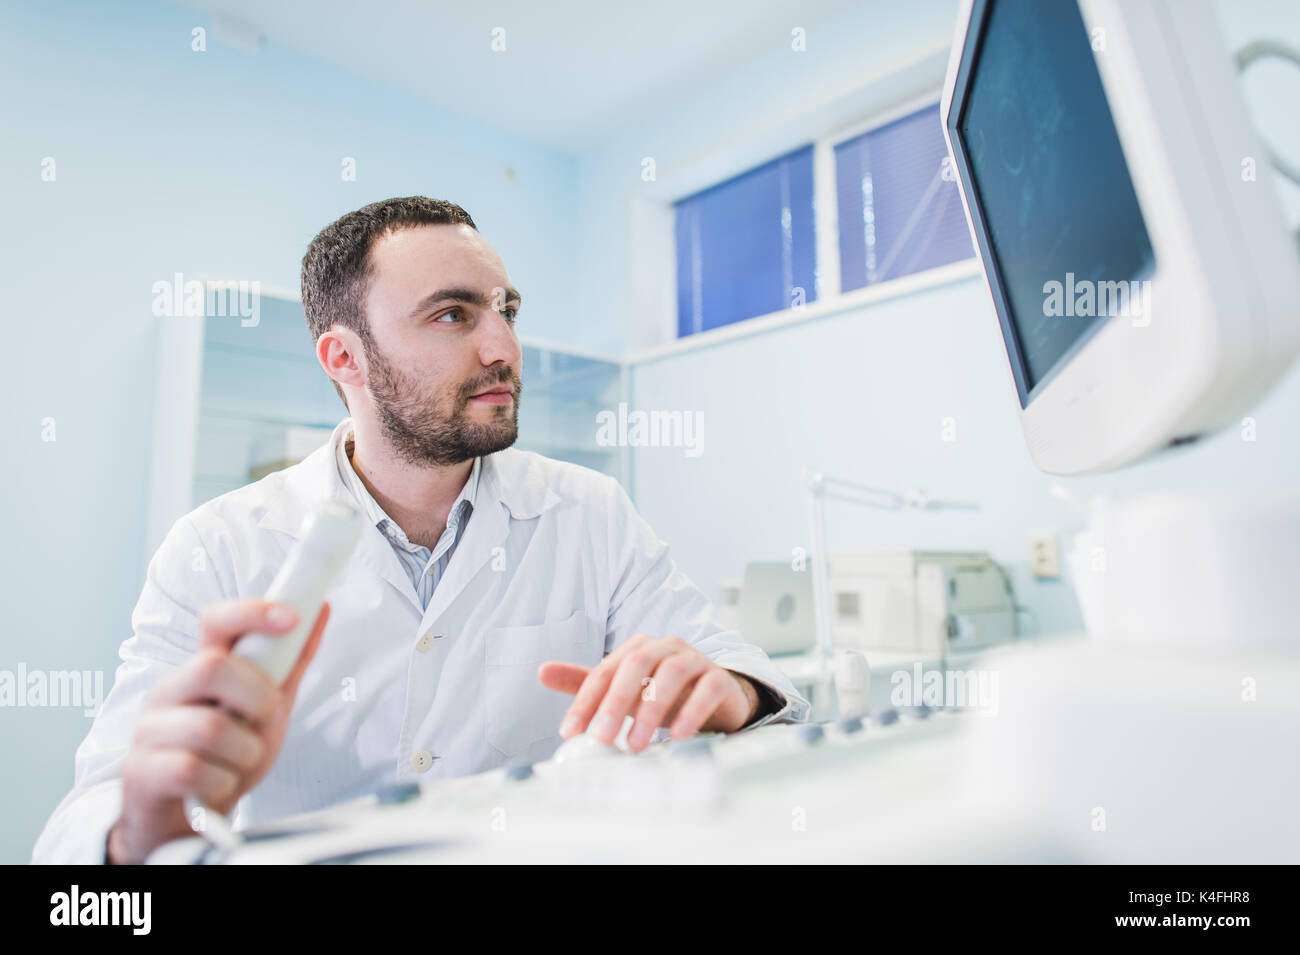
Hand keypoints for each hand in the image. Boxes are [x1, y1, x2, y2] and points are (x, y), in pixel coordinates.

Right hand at [107, 599, 329, 863]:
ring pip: (209, 727)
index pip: (216, 621)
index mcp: (201, 669)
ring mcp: (149, 731)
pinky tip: (218, 786)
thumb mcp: (268, 706)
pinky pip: (191, 770)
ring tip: (240, 762)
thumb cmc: (228, 755)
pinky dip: (222, 783)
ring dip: (244, 751)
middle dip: (256, 696)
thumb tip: (321, 609)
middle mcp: (169, 691)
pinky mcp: (140, 773)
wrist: (186, 821)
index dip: (252, 612)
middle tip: (264, 719)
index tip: (293, 618)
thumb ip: (291, 663)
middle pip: (210, 667)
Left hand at [537, 634, 759, 751]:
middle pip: (636, 665)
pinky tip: (679, 734)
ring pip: (671, 674)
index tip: (570, 732)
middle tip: (603, 737)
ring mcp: (694, 660)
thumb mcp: (623, 690)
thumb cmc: (663, 693)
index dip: (585, 701)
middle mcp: (665, 647)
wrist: (716, 697)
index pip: (604, 671)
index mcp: (636, 648)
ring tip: (637, 743)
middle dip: (616, 702)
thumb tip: (542, 671)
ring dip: (651, 709)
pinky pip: (707, 687)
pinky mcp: (719, 678)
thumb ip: (585, 683)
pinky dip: (692, 710)